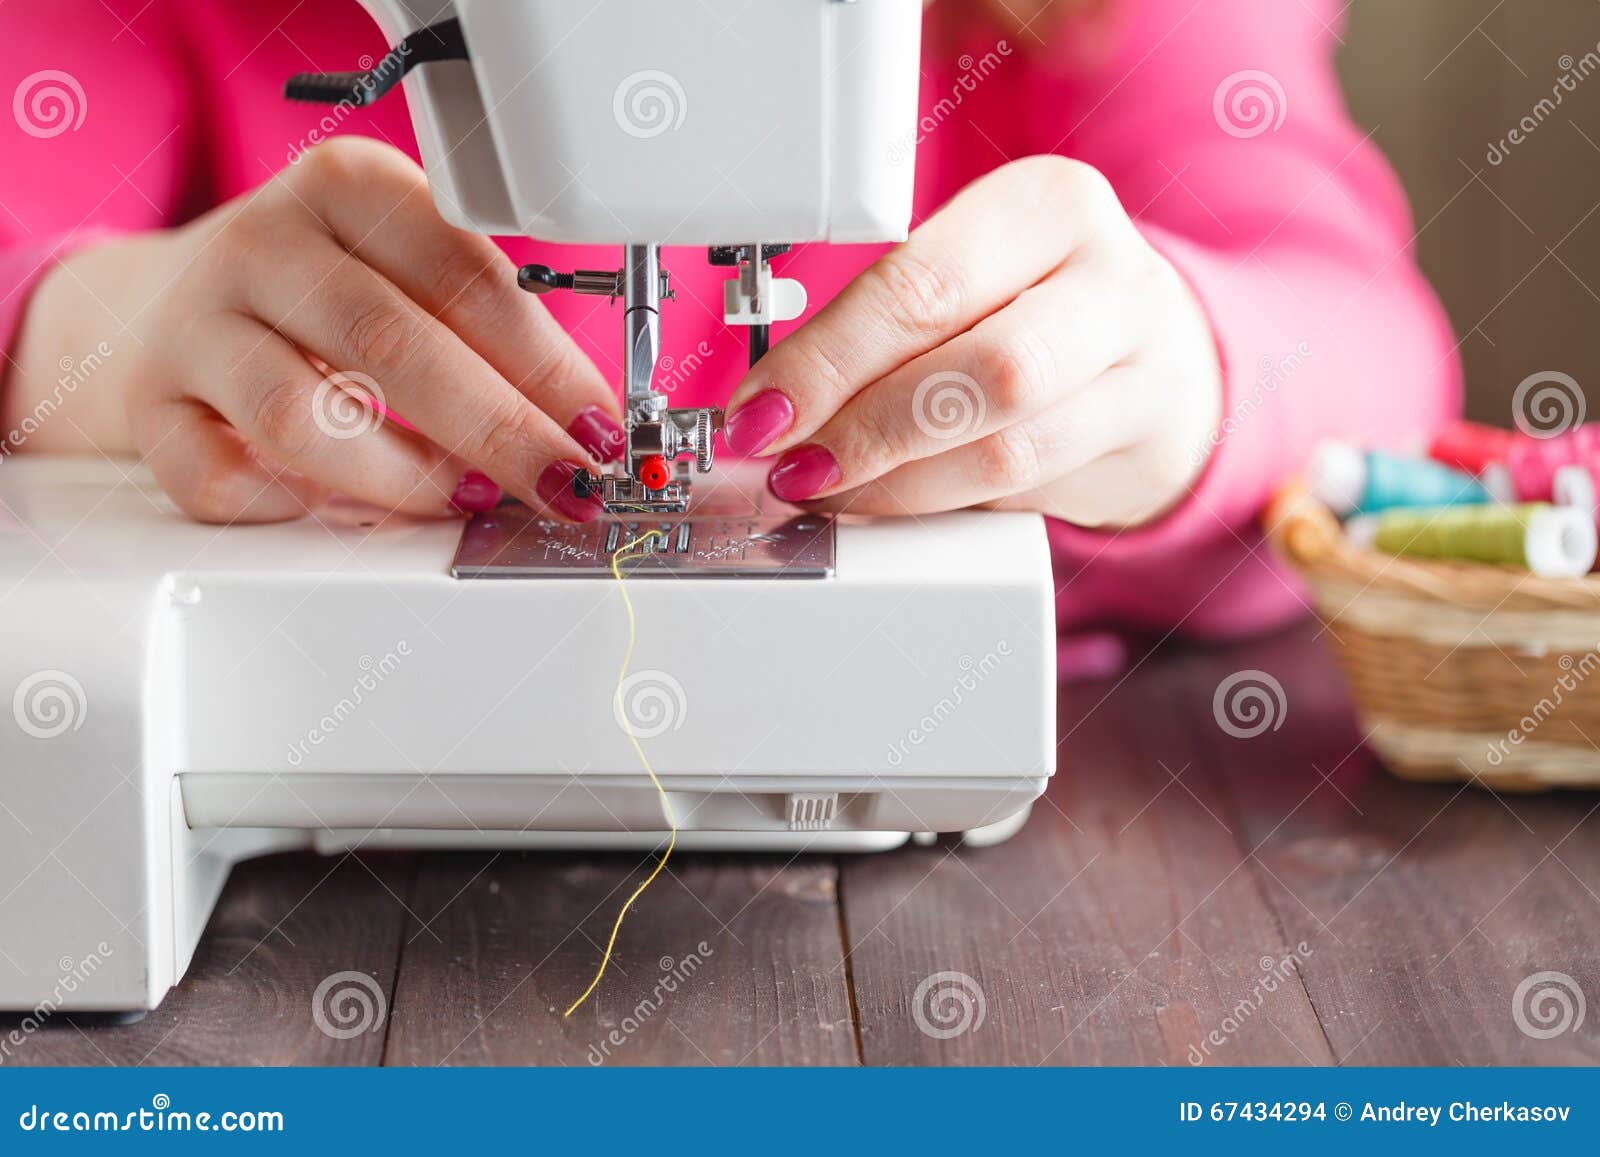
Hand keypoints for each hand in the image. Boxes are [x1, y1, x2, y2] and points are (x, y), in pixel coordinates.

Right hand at [3, 137, 624, 522]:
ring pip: (298, 416)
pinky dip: (284, 506)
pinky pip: (216, 476)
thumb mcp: (418, 274)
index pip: (465, 278)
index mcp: (351, 187)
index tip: (599, 431)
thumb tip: (589, 430)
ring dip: (399, 474)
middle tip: (560, 485)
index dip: (545, 367)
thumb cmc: (336, 292)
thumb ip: (496, 336)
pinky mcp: (151, 402)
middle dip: (498, 431)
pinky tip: (331, 506)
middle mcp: (265, 241)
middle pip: (393, 344)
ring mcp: (197, 321)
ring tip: (460, 497)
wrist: (188, 296)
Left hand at [720, 156, 1222, 527]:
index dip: (827, 360)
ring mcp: (1141, 366)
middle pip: (980, 368)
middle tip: (789, 465)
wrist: (1160, 360)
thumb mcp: (964, 279)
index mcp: (1046, 205)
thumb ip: (878, 325)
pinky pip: (1023, 491)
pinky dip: (935, 505)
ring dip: (895, 481)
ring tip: (826, 491)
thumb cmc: (1032, 307)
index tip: (759, 410)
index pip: (920, 284)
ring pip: (1005, 445)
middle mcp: (1109, 277)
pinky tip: (882, 506)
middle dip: (864, 428)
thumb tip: (768, 401)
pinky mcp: (1143, 443)